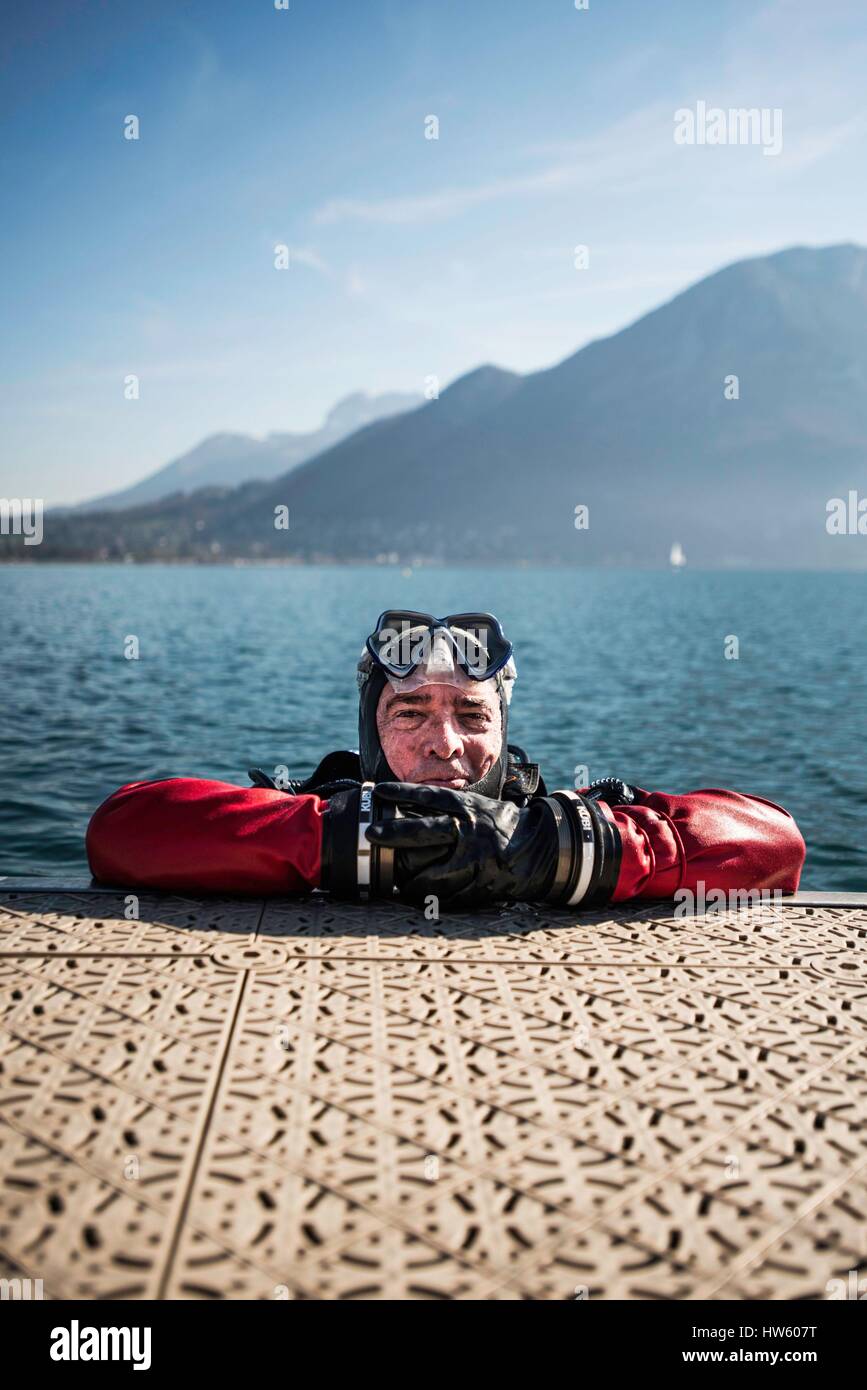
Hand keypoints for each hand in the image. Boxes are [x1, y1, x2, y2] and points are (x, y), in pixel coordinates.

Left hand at [366, 782, 558, 908]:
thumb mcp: (479, 807)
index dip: (402, 793)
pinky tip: (415, 895)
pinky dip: (429, 897)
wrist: (540, 851)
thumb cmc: (501, 827)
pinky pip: (446, 896)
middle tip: (372, 833)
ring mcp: (475, 861)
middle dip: (396, 833)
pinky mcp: (479, 886)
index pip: (431, 797)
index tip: (377, 791)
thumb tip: (410, 803)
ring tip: (393, 879)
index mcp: (469, 809)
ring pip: (432, 873)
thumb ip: (451, 807)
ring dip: (408, 878)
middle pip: (427, 831)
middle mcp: (470, 832)